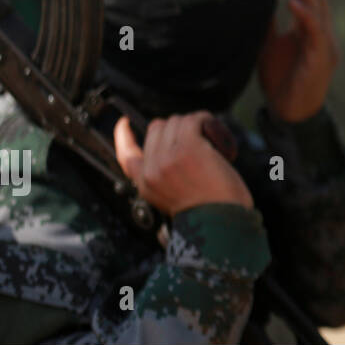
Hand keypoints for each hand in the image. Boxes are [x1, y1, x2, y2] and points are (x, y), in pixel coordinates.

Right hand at [114, 113, 252, 215]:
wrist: (220, 225)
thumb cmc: (208, 215)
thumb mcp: (172, 201)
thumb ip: (163, 180)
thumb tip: (170, 154)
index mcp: (145, 185)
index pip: (125, 154)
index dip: (123, 136)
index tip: (124, 123)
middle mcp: (152, 169)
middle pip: (157, 128)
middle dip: (177, 129)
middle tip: (198, 143)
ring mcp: (169, 156)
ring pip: (178, 121)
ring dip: (196, 126)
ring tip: (212, 144)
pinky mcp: (189, 147)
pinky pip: (195, 120)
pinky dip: (207, 121)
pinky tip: (216, 134)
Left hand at [258, 0, 339, 122]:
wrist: (289, 112)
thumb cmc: (281, 79)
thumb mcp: (269, 44)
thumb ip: (268, 23)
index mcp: (310, 27)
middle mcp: (321, 32)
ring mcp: (324, 44)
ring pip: (318, 10)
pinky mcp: (321, 58)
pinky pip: (315, 32)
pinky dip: (305, 16)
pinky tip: (293, 3)